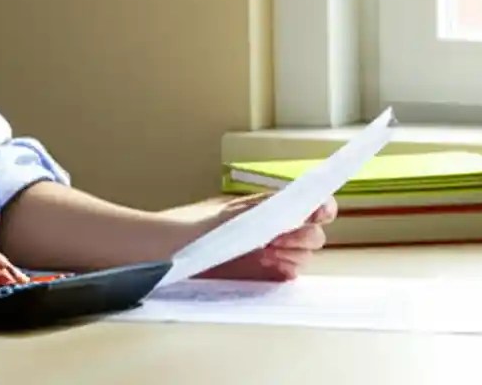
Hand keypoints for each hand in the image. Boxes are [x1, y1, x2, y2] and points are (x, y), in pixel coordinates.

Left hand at [194, 194, 337, 280]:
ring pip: (302, 256)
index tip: (319, 214)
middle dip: (304, 236)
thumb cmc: (189, 226)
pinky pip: (286, 275)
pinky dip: (283, 271)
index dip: (321, 209)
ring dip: (292, 254)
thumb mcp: (231, 212)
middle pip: (312, 234)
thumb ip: (268, 208)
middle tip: (279, 239)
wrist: (159, 250)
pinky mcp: (259, 276)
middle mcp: (271, 229)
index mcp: (267, 207)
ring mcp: (266, 253)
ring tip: (268, 252)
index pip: (310, 205)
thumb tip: (305, 204)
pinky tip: (267, 267)